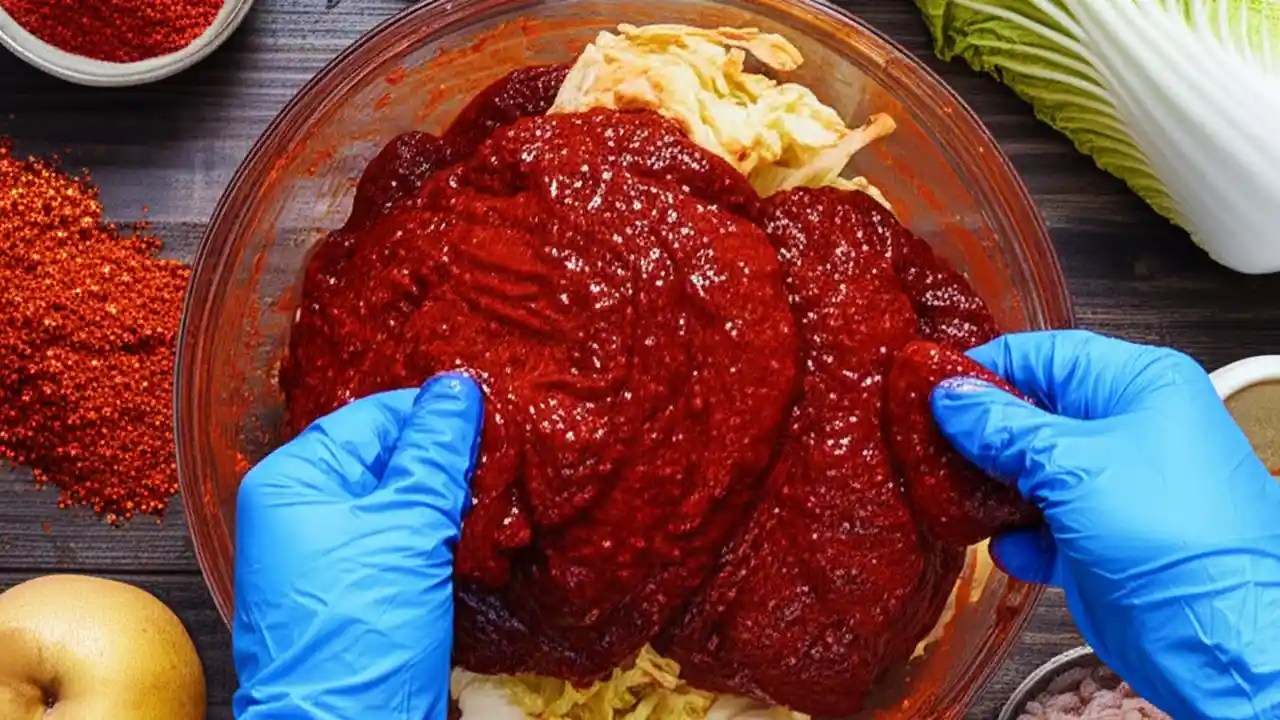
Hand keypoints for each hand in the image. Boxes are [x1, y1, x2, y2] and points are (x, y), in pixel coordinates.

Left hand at [232, 374, 482, 719]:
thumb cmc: (358, 633)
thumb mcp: (407, 528)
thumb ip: (434, 453)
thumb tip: (459, 391)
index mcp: (292, 481)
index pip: (372, 417)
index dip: (433, 412)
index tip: (490, 407)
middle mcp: (302, 512)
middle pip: (387, 457)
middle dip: (444, 456)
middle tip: (503, 448)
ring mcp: (330, 554)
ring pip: (402, 501)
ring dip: (449, 496)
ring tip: (498, 490)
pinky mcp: (360, 589)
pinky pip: (405, 541)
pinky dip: (442, 534)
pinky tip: (480, 533)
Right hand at [930, 330, 1279, 719]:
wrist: (1214, 638)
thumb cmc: (1178, 538)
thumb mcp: (1071, 465)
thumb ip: (1001, 427)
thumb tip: (951, 398)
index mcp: (1141, 386)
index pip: (1047, 355)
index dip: (986, 368)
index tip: (933, 383)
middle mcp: (1131, 430)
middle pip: (1034, 413)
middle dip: (983, 433)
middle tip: (931, 440)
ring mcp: (1115, 487)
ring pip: (1032, 472)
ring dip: (992, 487)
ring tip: (955, 491)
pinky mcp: (1101, 541)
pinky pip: (1042, 526)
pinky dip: (1016, 535)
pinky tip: (1004, 544)